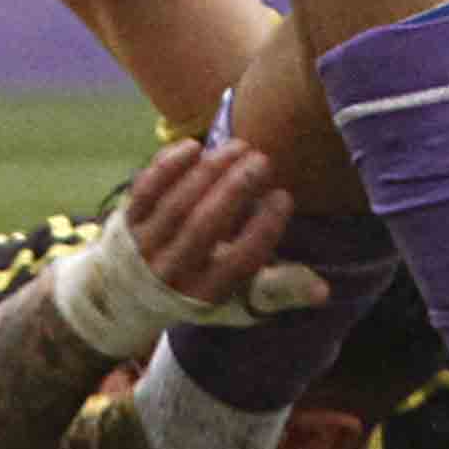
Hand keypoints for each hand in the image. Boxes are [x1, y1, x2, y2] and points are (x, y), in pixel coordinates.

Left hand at [113, 137, 313, 316]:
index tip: (283, 196)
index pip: (239, 261)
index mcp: (205, 296)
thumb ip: (278, 290)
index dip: (264, 227)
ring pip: (177, 204)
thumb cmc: (199, 290)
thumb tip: (323, 289)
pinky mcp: (125, 223)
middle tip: (262, 161)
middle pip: (205, 227)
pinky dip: (168, 167)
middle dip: (236, 189)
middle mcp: (171, 275)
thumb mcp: (236, 301)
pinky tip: (194, 146)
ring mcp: (144, 248)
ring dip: (210, 171)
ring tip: (238, 147)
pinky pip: (145, 191)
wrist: (125, 296)